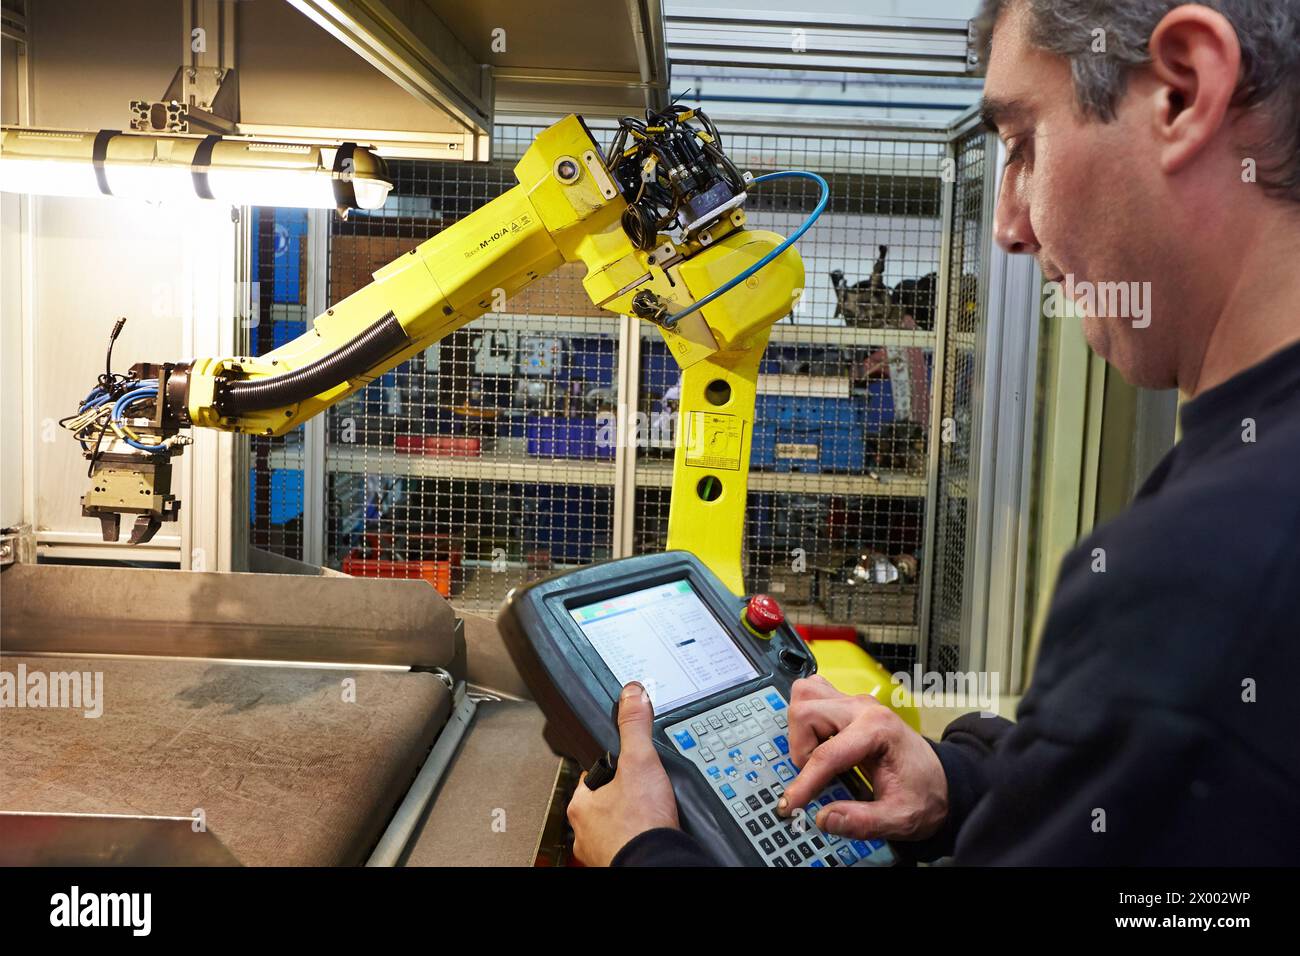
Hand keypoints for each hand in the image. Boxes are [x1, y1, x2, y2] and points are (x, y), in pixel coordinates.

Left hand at [566, 682, 679, 865]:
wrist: (656, 863)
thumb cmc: (640, 825)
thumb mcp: (640, 761)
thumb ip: (634, 727)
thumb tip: (632, 695)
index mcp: (582, 805)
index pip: (592, 776)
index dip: (611, 769)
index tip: (625, 769)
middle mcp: (585, 831)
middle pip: (602, 803)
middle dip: (620, 797)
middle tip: (642, 794)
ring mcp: (600, 851)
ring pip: (612, 827)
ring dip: (627, 821)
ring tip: (648, 814)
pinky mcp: (618, 863)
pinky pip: (624, 846)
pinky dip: (635, 840)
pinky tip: (649, 834)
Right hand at [777, 675, 947, 841]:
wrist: (942, 781)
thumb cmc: (924, 793)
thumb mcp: (900, 818)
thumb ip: (863, 822)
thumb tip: (826, 818)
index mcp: (879, 729)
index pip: (827, 753)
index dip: (804, 783)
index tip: (790, 805)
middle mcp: (863, 708)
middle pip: (806, 712)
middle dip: (800, 750)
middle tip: (814, 778)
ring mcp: (854, 703)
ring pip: (806, 696)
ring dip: (800, 729)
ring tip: (814, 758)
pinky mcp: (847, 706)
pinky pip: (813, 696)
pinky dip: (806, 720)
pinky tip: (817, 744)